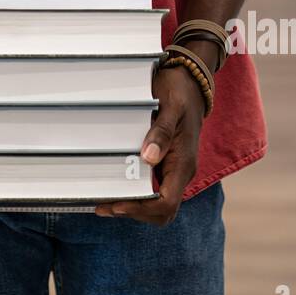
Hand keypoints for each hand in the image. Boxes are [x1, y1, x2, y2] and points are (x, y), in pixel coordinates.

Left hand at [94, 60, 205, 223]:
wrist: (191, 82)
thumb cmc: (180, 92)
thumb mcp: (171, 107)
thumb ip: (161, 132)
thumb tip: (149, 157)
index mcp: (184, 163)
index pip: (166, 203)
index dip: (141, 209)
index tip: (116, 204)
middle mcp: (181, 171)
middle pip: (162, 211)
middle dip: (135, 212)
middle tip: (104, 206)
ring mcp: (175, 169)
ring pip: (158, 203)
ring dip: (134, 206)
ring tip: (105, 201)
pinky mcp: (167, 164)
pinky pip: (154, 188)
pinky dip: (137, 194)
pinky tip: (117, 186)